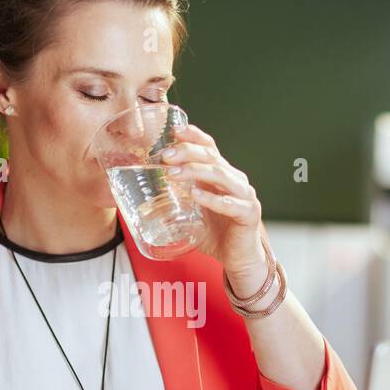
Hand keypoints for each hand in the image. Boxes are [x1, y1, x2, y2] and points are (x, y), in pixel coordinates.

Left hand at [159, 123, 266, 280]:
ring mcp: (244, 196)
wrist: (238, 259)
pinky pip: (230, 203)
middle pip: (212, 157)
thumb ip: (176, 201)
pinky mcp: (248, 214)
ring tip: (173, 174)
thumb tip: (141, 198)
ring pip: (221, 175)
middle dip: (188, 152)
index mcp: (222, 175)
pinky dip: (213, 199)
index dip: (194, 136)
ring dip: (195, 172)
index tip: (174, 130)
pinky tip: (196, 195)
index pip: (209, 148)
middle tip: (166, 155)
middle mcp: (235, 180)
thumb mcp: (192, 212)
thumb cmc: (216, 234)